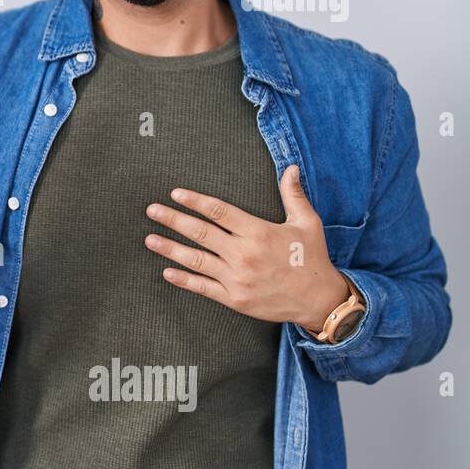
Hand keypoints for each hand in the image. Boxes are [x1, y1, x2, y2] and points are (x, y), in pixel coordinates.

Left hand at [141, 164, 350, 330]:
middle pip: (201, 232)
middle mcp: (243, 253)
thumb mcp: (307, 223)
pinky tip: (166, 271)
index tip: (175, 193)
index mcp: (258, 232)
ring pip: (196, 259)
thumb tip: (290, 168)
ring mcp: (237, 278)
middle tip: (152, 210)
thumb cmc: (312, 258)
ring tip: (150, 239)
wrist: (319, 300)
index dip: (195, 201)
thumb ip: (293, 195)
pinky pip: (203, 287)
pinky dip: (183, 279)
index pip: (219, 211)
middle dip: (173, 220)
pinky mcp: (234, 298)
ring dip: (170, 248)